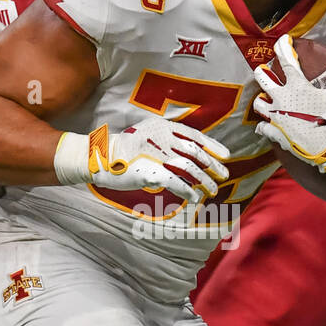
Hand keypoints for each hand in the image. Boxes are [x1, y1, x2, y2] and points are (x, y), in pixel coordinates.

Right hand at [60, 117, 228, 203]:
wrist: (99, 157)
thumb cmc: (123, 150)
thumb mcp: (147, 135)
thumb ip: (166, 140)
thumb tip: (188, 154)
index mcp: (163, 127)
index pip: (194, 135)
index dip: (212, 146)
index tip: (226, 155)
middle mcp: (162, 138)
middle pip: (195, 152)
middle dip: (212, 165)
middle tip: (224, 175)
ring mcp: (156, 154)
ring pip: (190, 168)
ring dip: (204, 181)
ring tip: (212, 191)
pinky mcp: (151, 171)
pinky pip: (176, 183)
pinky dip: (188, 191)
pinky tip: (194, 198)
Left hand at [253, 35, 325, 174]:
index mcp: (298, 88)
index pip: (287, 61)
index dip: (284, 47)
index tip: (284, 40)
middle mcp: (282, 101)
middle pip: (263, 79)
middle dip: (262, 71)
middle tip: (264, 69)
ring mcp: (277, 119)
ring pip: (259, 104)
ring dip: (262, 99)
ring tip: (266, 97)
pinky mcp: (277, 136)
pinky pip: (263, 127)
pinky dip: (265, 125)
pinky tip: (268, 124)